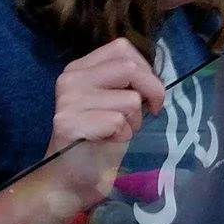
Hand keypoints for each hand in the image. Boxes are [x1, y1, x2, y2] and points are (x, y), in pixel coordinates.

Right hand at [49, 40, 164, 152]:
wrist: (74, 175)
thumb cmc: (102, 138)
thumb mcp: (116, 102)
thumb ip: (127, 82)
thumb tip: (154, 76)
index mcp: (81, 68)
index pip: (122, 48)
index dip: (147, 70)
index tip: (149, 94)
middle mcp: (71, 78)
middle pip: (130, 67)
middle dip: (152, 91)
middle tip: (148, 112)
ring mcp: (68, 100)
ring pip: (129, 99)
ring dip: (135, 120)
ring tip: (119, 130)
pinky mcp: (69, 123)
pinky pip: (117, 121)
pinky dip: (123, 135)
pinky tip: (108, 141)